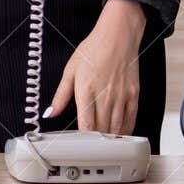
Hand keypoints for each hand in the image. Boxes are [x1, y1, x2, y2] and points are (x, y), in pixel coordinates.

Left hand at [47, 0, 147, 133]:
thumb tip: (51, 112)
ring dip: (111, 139)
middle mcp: (104, 96)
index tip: (81, 146)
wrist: (118, 35)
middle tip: (92, 148)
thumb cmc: (94, 49)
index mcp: (86, 91)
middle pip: (102, 130)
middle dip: (97, 142)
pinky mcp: (133, 93)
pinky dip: (126, 129)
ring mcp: (120, 96)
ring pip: (117, 127)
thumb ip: (61, 95)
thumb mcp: (70, 70)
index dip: (85, 141)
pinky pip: (131, 118)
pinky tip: (122, 134)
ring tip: (105, 146)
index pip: (86, 126)